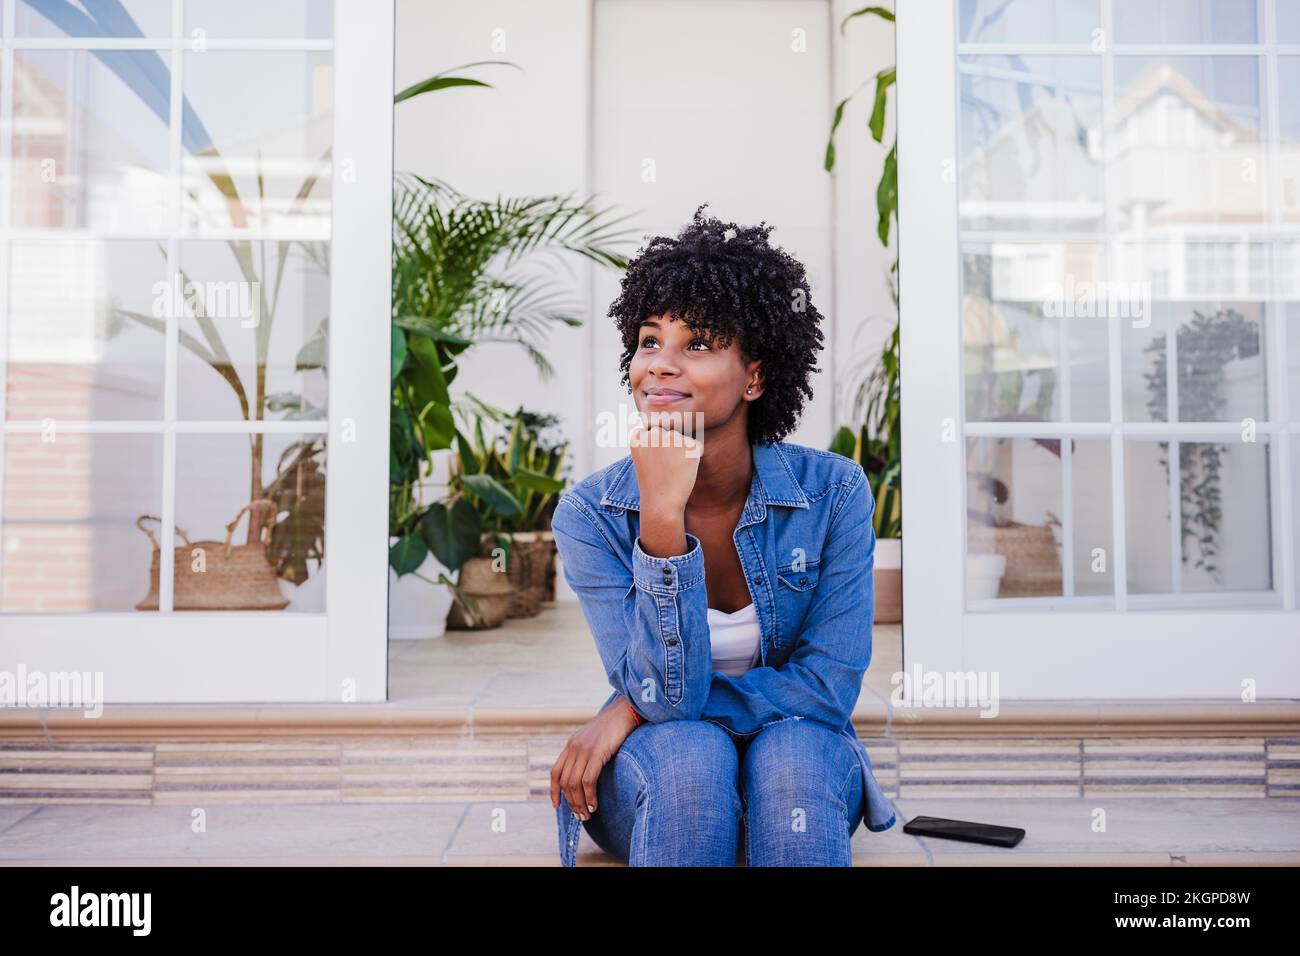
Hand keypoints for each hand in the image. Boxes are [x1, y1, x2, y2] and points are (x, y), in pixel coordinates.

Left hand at [550, 697, 640, 820]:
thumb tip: (585, 775)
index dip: (554, 791)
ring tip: (587, 815)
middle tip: (580, 817)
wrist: (625, 711)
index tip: (556, 806)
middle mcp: (573, 748)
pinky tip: (595, 805)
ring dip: (580, 803)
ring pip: (575, 784)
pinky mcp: (597, 753)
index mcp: (571, 745)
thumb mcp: (594, 740)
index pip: (555, 772)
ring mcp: (584, 750)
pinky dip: (590, 796)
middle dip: (571, 803)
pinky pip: (588, 781)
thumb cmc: (614, 727)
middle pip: (565, 782)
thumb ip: (586, 753)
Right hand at [629, 416, 701, 514]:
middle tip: (664, 468)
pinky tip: (683, 470)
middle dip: (669, 447)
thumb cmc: (653, 483)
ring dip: (682, 451)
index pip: (652, 430)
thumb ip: (650, 438)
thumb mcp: (644, 457)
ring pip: (682, 438)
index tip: (653, 462)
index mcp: (638, 436)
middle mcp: (653, 433)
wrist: (661, 502)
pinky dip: (694, 458)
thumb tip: (666, 421)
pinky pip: (696, 447)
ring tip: (673, 470)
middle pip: (668, 433)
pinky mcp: (688, 444)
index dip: (656, 448)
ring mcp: (671, 437)